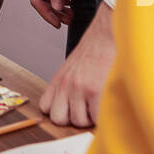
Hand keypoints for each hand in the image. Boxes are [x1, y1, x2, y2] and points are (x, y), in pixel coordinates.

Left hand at [39, 3, 115, 127]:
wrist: (108, 32)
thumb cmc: (96, 49)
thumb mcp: (74, 66)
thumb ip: (69, 85)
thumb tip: (72, 106)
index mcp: (59, 79)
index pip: (45, 107)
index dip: (60, 112)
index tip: (71, 112)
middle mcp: (65, 84)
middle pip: (58, 118)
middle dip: (73, 120)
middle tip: (86, 111)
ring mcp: (79, 88)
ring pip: (78, 121)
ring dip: (91, 118)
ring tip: (99, 106)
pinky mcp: (95, 90)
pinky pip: (96, 117)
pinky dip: (103, 116)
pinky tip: (107, 104)